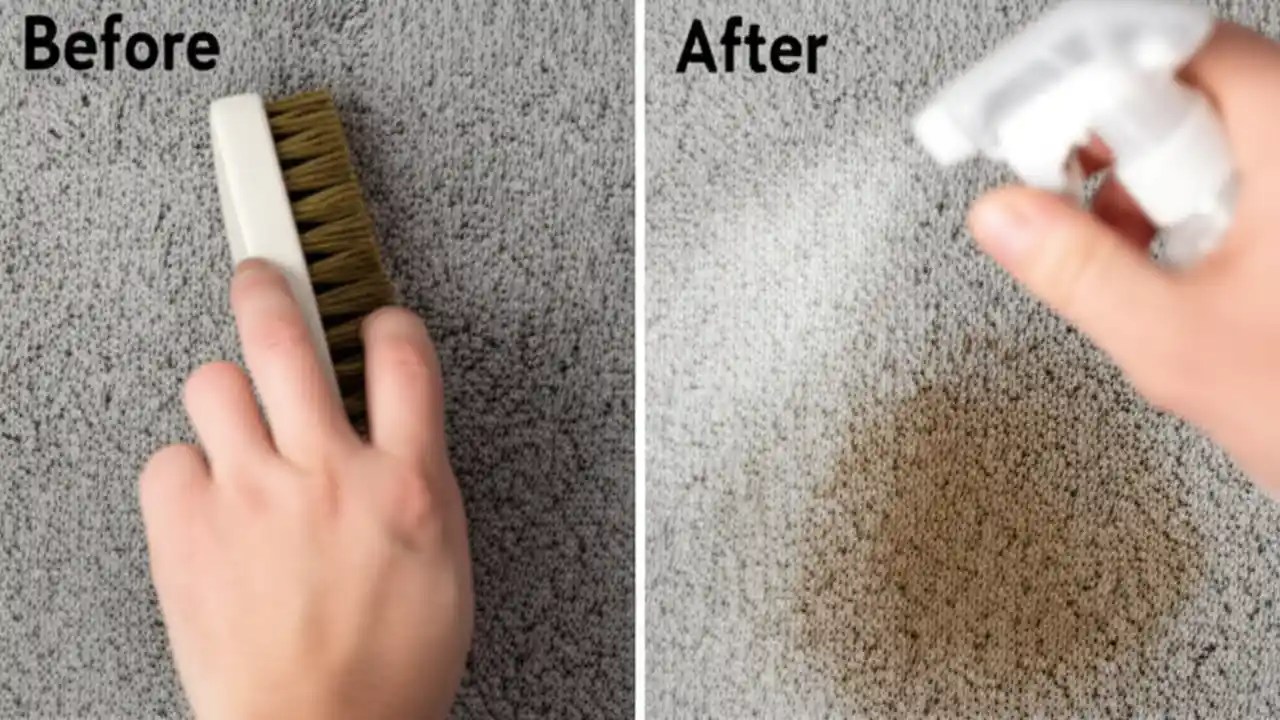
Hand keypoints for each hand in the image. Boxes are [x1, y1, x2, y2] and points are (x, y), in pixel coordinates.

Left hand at [139, 260, 471, 719]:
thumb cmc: (390, 671)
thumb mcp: (444, 564)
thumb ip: (417, 484)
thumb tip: (398, 442)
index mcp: (407, 483)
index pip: (402, 355)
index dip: (384, 319)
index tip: (373, 319)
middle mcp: (328, 475)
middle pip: (288, 337)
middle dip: (270, 287)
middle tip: (263, 276)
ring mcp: (251, 496)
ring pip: (214, 382)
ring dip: (225, 395)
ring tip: (235, 423)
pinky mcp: (186, 530)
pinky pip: (168, 460)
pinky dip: (185, 474)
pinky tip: (209, 503)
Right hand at [967, 24, 1279, 496]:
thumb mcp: (1178, 342)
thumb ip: (1080, 273)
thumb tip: (1005, 216)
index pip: (1183, 51)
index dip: (1100, 76)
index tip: (1041, 120)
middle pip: (1192, 84)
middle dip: (1115, 137)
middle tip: (1066, 185)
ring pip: (1213, 129)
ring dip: (1146, 176)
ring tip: (1121, 243)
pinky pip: (1237, 170)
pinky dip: (1185, 203)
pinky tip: (1164, 258)